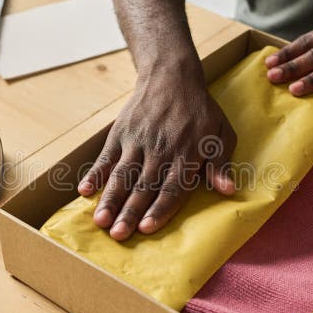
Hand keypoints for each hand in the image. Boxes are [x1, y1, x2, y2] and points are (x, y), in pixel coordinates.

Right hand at [77, 71, 236, 240]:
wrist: (171, 76)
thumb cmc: (200, 111)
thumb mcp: (222, 133)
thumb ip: (221, 164)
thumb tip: (227, 190)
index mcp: (186, 153)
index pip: (172, 188)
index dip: (159, 209)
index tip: (147, 228)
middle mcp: (161, 150)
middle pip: (144, 187)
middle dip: (130, 212)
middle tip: (118, 235)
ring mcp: (138, 142)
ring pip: (123, 175)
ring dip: (111, 199)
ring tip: (100, 221)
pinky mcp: (121, 133)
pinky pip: (106, 157)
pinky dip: (95, 173)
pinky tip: (85, 190)